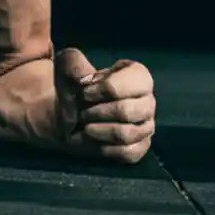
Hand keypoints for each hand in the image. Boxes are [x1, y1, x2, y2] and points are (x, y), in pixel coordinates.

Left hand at [54, 48, 155, 163]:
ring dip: (98, 130)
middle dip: (98, 113)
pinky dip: (104, 147)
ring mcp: (146, 125)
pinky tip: (92, 140)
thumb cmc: (73, 88)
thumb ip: (73, 62)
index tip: (85, 92)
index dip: (109, 87)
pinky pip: (128, 152)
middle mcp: (147, 100)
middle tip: (82, 112)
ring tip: (84, 126)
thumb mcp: (68, 68)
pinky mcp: (140, 146)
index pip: (138, 80)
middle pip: (129, 110)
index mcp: (137, 76)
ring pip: (128, 133)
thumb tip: (82, 74)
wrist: (67, 116)